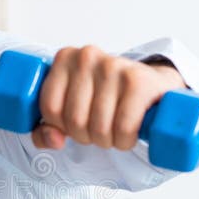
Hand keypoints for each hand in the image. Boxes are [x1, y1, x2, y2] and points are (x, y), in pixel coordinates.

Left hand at [32, 45, 185, 149]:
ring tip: (114, 130)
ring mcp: (114, 66)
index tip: (76, 123)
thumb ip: (47, 129)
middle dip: (87, 136)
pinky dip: (125, 140)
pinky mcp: (138, 81)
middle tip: (99, 129)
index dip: (62, 127)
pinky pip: (123, 128)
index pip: (50, 108)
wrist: (151, 84)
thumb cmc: (106, 97)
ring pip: (99, 128)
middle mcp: (87, 56)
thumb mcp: (70, 108)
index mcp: (65, 58)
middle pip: (74, 121)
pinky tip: (128, 134)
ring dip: (108, 141)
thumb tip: (54, 140)